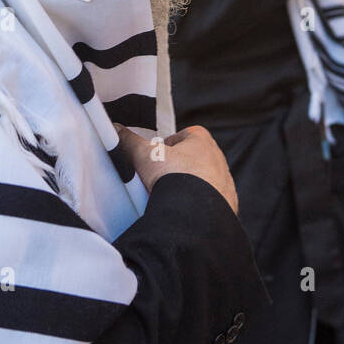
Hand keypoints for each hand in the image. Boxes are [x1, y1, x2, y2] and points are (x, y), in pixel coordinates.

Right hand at [116, 124, 237, 214]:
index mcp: (202, 140)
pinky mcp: (227, 203)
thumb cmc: (174, 176)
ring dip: (189, 185)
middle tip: (160, 177)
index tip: (156, 157)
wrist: (194, 212)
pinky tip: (183, 209)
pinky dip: (198, 203)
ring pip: (203, 180)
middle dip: (178, 167)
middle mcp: (217, 158)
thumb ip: (129, 141)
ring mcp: (225, 181)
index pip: (183, 135)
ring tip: (170, 196)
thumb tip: (116, 130)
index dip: (167, 145)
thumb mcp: (144, 155)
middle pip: (194, 158)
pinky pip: (210, 200)